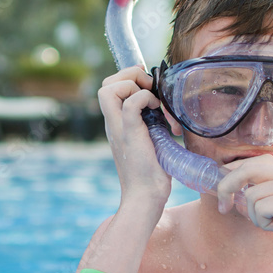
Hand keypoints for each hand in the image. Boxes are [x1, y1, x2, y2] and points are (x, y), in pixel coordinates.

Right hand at [97, 66, 171, 209]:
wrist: (145, 197)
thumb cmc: (152, 172)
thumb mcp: (151, 139)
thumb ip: (151, 123)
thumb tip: (166, 108)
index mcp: (116, 123)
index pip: (109, 88)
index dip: (127, 78)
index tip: (149, 86)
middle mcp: (113, 123)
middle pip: (105, 84)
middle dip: (129, 75)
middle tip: (149, 88)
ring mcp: (119, 128)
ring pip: (109, 89)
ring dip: (134, 85)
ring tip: (153, 100)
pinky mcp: (130, 134)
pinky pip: (131, 103)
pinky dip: (146, 99)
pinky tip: (158, 112)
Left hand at [216, 155, 272, 264]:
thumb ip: (266, 205)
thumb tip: (237, 200)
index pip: (252, 162)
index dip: (231, 174)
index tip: (221, 193)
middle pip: (245, 168)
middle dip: (226, 187)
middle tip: (223, 208)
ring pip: (252, 195)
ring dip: (257, 218)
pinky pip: (262, 209)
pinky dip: (267, 224)